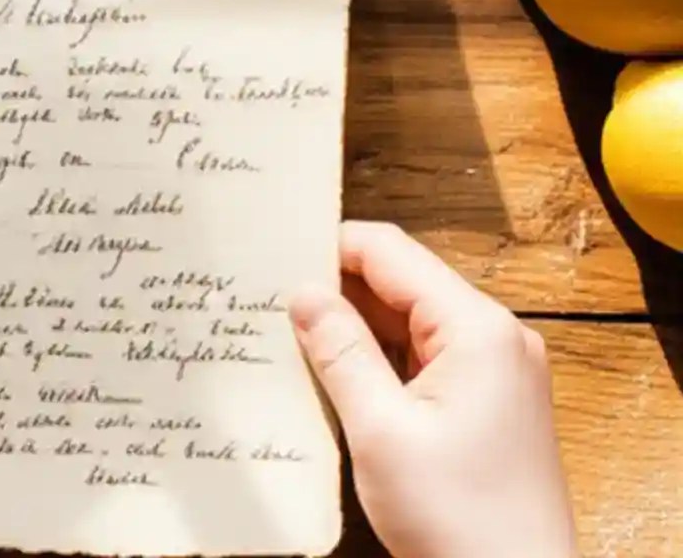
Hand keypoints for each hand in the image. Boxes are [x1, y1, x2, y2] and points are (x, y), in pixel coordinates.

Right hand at [291, 221, 577, 557]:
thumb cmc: (460, 519)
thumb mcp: (381, 431)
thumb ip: (340, 352)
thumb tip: (303, 294)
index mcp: (478, 330)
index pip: (391, 253)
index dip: (330, 247)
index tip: (274, 257)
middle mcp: (496, 338)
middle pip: (401, 284)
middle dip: (337, 290)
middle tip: (271, 302)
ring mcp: (495, 371)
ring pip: (408, 324)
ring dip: (354, 329)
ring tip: (292, 340)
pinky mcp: (486, 402)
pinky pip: (423, 359)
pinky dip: (378, 362)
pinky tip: (334, 377)